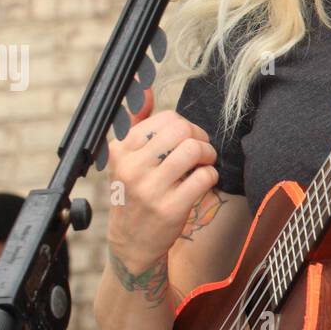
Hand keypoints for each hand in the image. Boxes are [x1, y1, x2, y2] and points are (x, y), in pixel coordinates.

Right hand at [105, 87, 219, 270]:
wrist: (131, 244)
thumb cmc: (134, 195)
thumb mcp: (125, 159)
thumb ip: (135, 122)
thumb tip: (143, 85)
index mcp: (120, 151)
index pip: (165, 118)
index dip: (185, 126)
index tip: (186, 139)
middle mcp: (132, 168)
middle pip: (182, 130)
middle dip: (200, 138)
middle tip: (201, 151)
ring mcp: (150, 189)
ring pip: (194, 150)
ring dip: (208, 155)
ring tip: (204, 164)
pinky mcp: (170, 209)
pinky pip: (204, 177)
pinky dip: (210, 177)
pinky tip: (202, 183)